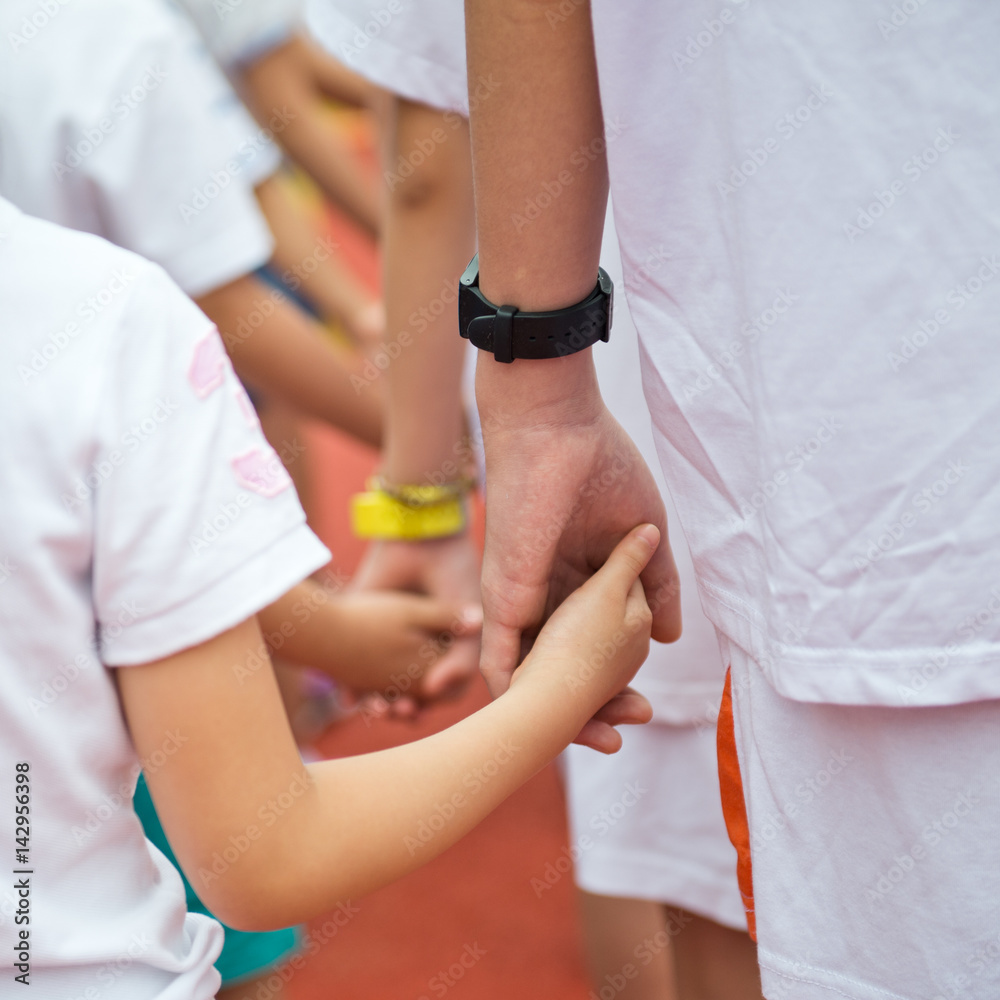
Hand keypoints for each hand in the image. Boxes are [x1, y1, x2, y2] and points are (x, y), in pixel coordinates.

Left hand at [352, 533, 482, 707]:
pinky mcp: (362, 625)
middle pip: (407, 693)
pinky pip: (353, 666)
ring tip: (377, 708)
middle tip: (398, 711)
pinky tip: (352, 695)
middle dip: (402, 708)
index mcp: (444, 648)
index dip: (429, 705)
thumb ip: (459, 661)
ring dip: (378, 703)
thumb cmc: (451, 580)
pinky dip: (352, 684)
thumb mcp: (462, 625)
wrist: (425, 542)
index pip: (435, 690)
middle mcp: (416, 647)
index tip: (419, 708)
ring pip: (379, 686)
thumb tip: (437, 691)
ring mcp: (388, 640)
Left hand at [477, 356, 680, 749]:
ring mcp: (522, 601)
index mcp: (579, 583)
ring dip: (565, 712)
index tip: (647, 706)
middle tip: (635, 722)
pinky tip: (543, 726)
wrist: (559, 429)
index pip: (595, 648)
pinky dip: (519, 699)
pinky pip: (499, 661)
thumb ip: (657, 584)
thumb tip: (670, 635)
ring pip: (534, 675)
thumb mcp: (644, 536)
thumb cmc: (602, 468)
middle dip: (598, 706)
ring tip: (605, 737)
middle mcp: (548, 599)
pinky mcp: (502, 598)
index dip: (618, 683)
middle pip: (566, 668)